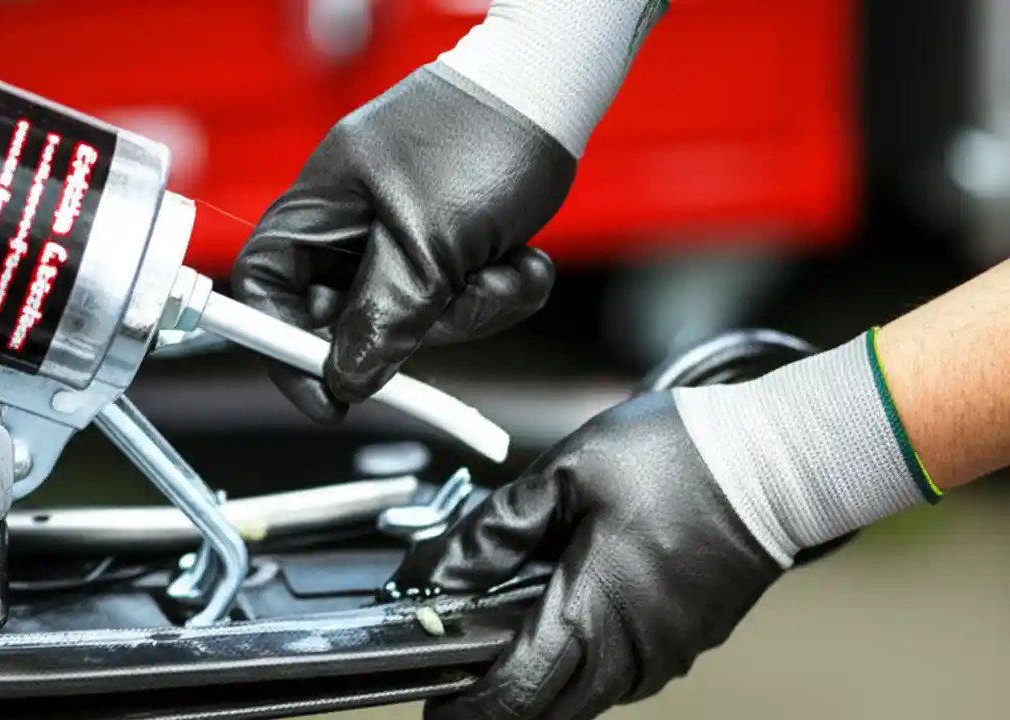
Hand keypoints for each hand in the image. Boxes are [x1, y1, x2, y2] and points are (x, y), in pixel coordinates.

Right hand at [232, 64, 574, 422]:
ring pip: (417, 316)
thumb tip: (347, 375)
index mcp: (323, 206)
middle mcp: (354, 221)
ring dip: (472, 305)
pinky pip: (460, 300)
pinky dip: (498, 289)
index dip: (283, 346)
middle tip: (455, 301)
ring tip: (502, 265)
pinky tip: (519, 258)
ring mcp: (402, 233)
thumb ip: (384, 317)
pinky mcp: (447, 243)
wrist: (555, 93)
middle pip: (351, 316)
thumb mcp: (430, 241)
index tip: (327, 396)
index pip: (266, 287)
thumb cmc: (485, 135)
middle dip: (417, 323)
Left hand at [387, 392, 781, 719]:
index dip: (466, 706)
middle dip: (496, 706)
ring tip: (504, 642)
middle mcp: (631, 652)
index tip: (434, 698)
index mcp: (593, 611)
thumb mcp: (565, 471)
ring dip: (540, 688)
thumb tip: (439, 573)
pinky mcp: (687, 645)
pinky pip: (620, 679)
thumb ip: (496, 529)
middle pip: (546, 713)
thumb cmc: (676, 457)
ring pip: (584, 700)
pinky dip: (580, 669)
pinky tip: (564, 623)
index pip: (514, 693)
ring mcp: (664, 655)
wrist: (777, 461)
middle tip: (457, 675)